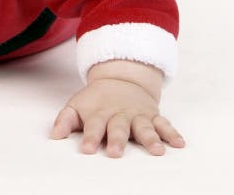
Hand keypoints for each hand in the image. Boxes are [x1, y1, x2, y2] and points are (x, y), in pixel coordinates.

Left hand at [50, 78, 184, 156]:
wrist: (121, 79)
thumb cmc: (96, 100)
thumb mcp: (77, 105)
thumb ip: (65, 120)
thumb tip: (54, 136)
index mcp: (99, 113)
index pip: (93, 126)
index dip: (89, 137)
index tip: (85, 150)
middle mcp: (119, 115)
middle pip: (119, 128)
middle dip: (117, 140)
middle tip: (115, 152)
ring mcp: (138, 115)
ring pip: (144, 127)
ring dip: (151, 138)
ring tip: (157, 151)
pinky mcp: (152, 115)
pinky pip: (164, 123)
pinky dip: (172, 133)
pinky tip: (179, 143)